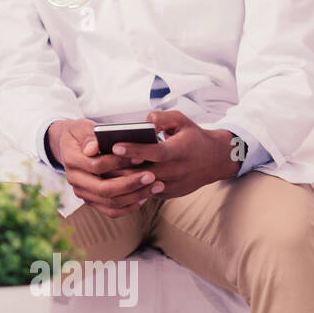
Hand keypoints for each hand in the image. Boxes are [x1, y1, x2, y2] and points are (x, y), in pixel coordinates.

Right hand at [47, 118, 159, 218]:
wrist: (73, 147)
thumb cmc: (82, 134)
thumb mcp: (82, 127)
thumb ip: (87, 136)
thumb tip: (93, 148)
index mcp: (71, 160)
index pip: (97, 166)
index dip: (119, 162)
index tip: (141, 156)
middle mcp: (75, 180)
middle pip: (104, 189)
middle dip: (130, 184)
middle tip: (152, 176)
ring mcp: (83, 193)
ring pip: (110, 203)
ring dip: (135, 196)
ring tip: (156, 185)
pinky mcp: (92, 201)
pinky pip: (112, 211)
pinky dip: (129, 207)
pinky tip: (144, 197)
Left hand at [108, 110, 240, 199]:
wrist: (215, 160)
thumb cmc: (193, 137)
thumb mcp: (182, 121)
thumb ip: (162, 118)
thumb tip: (144, 121)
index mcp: (178, 151)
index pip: (154, 152)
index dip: (134, 149)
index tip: (115, 145)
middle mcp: (175, 171)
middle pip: (142, 172)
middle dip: (119, 167)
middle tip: (98, 160)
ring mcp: (171, 185)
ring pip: (141, 185)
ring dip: (121, 178)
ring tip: (102, 169)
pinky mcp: (168, 194)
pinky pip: (145, 191)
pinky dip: (130, 185)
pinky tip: (114, 177)